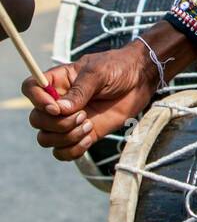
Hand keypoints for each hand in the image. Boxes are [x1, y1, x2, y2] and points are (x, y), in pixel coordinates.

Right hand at [23, 44, 158, 160]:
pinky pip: (63, 152)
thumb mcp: (99, 72)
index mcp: (58, 81)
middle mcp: (59, 102)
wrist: (141, 80)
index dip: (36, 100)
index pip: (30, 88)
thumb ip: (79, 90)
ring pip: (46, 139)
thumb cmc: (119, 68)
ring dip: (65, 138)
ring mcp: (70, 120)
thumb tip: (60, 110)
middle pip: (36, 120)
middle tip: (82, 115)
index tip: (55, 107)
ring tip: (88, 125)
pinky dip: (73, 151)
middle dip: (56, 124)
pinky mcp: (83, 135)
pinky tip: (89, 139)